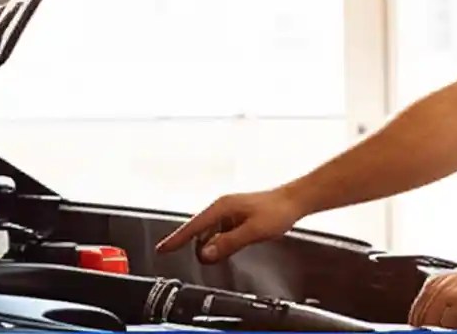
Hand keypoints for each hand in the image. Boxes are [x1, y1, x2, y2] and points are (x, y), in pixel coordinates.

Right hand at [155, 187, 305, 262]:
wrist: (295, 201)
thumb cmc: (277, 211)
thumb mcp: (252, 231)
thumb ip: (228, 243)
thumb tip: (205, 254)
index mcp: (221, 207)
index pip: (192, 227)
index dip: (176, 240)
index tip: (161, 250)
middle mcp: (222, 208)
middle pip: (200, 234)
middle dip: (206, 248)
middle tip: (224, 253)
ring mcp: (228, 212)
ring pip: (212, 235)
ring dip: (218, 246)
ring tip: (241, 243)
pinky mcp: (236, 218)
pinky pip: (222, 234)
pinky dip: (225, 242)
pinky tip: (241, 242)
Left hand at [407, 257, 456, 328]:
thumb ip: (450, 305)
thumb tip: (442, 324)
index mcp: (435, 284)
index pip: (416, 314)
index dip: (420, 328)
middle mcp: (440, 286)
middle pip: (421, 319)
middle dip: (426, 331)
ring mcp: (451, 290)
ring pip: (431, 321)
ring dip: (437, 331)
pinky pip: (449, 321)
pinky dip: (452, 330)